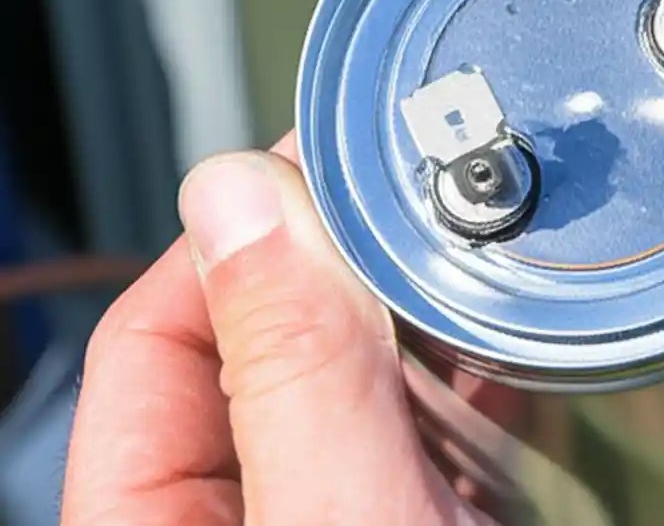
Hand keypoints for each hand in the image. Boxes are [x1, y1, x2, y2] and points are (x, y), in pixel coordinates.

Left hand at [60, 141, 492, 524]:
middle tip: (418, 220)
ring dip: (420, 331)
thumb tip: (241, 196)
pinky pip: (420, 437)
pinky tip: (512, 363)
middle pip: (263, 350)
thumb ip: (293, 368)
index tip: (320, 176)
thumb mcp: (345, 514)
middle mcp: (242, 517)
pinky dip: (468, 389)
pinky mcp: (414, 522)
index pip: (148, 342)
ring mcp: (333, 515)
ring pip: (350, 387)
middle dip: (346, 279)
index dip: (234, 242)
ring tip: (478, 287)